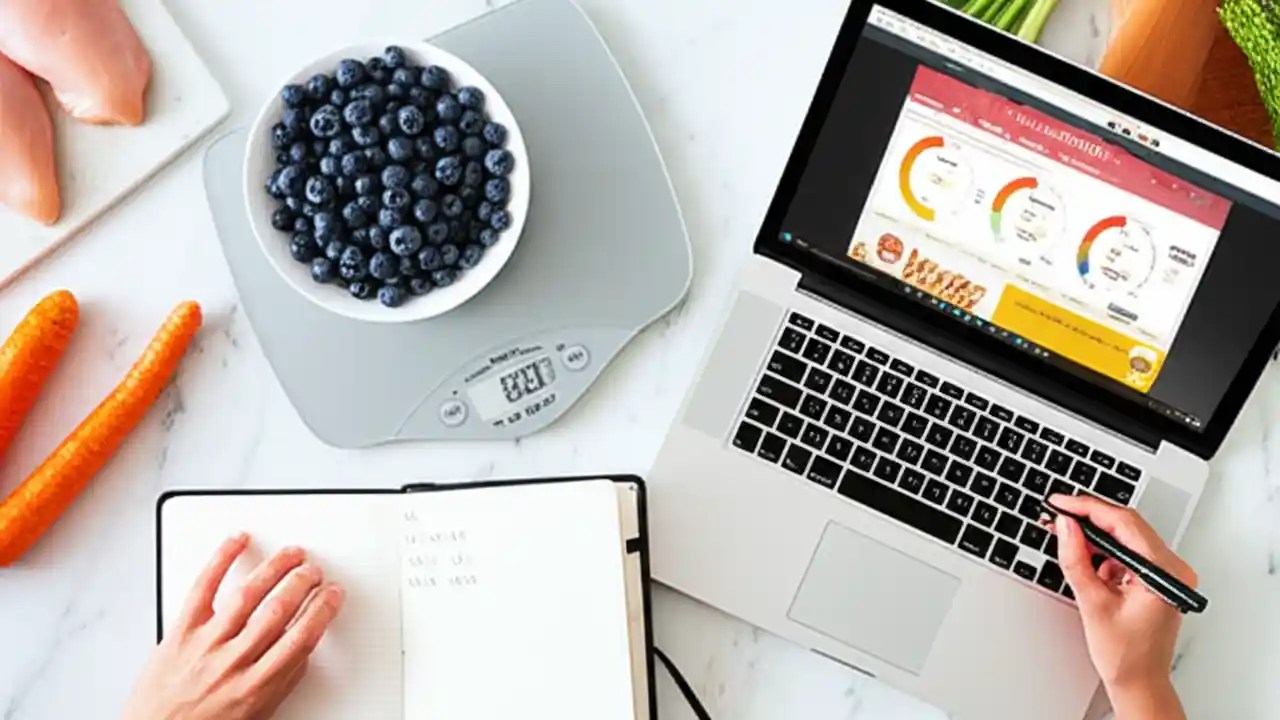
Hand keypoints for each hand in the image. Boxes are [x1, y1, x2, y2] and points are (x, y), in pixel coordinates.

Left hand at [122, 534, 344, 719]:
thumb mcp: (257, 713)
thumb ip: (282, 679)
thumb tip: (304, 647)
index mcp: (257, 686)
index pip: (301, 637)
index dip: (323, 610)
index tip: (332, 595)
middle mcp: (233, 662)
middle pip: (278, 610)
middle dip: (303, 583)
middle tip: (314, 572)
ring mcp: (205, 643)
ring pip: (247, 594)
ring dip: (275, 568)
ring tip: (292, 554)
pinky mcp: (180, 631)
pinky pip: (203, 587)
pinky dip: (221, 559)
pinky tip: (237, 541)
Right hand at [1049, 494, 1192, 719]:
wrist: (1138, 682)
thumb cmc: (1125, 655)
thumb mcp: (1092, 602)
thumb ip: (1076, 559)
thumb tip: (1066, 526)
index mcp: (1164, 573)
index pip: (1124, 524)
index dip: (1087, 508)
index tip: (1061, 503)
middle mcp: (1172, 569)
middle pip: (1127, 526)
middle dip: (1089, 519)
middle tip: (1057, 514)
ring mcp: (1166, 573)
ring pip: (1125, 536)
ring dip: (1095, 536)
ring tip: (1066, 538)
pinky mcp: (1155, 577)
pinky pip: (1128, 552)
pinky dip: (1104, 551)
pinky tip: (1085, 559)